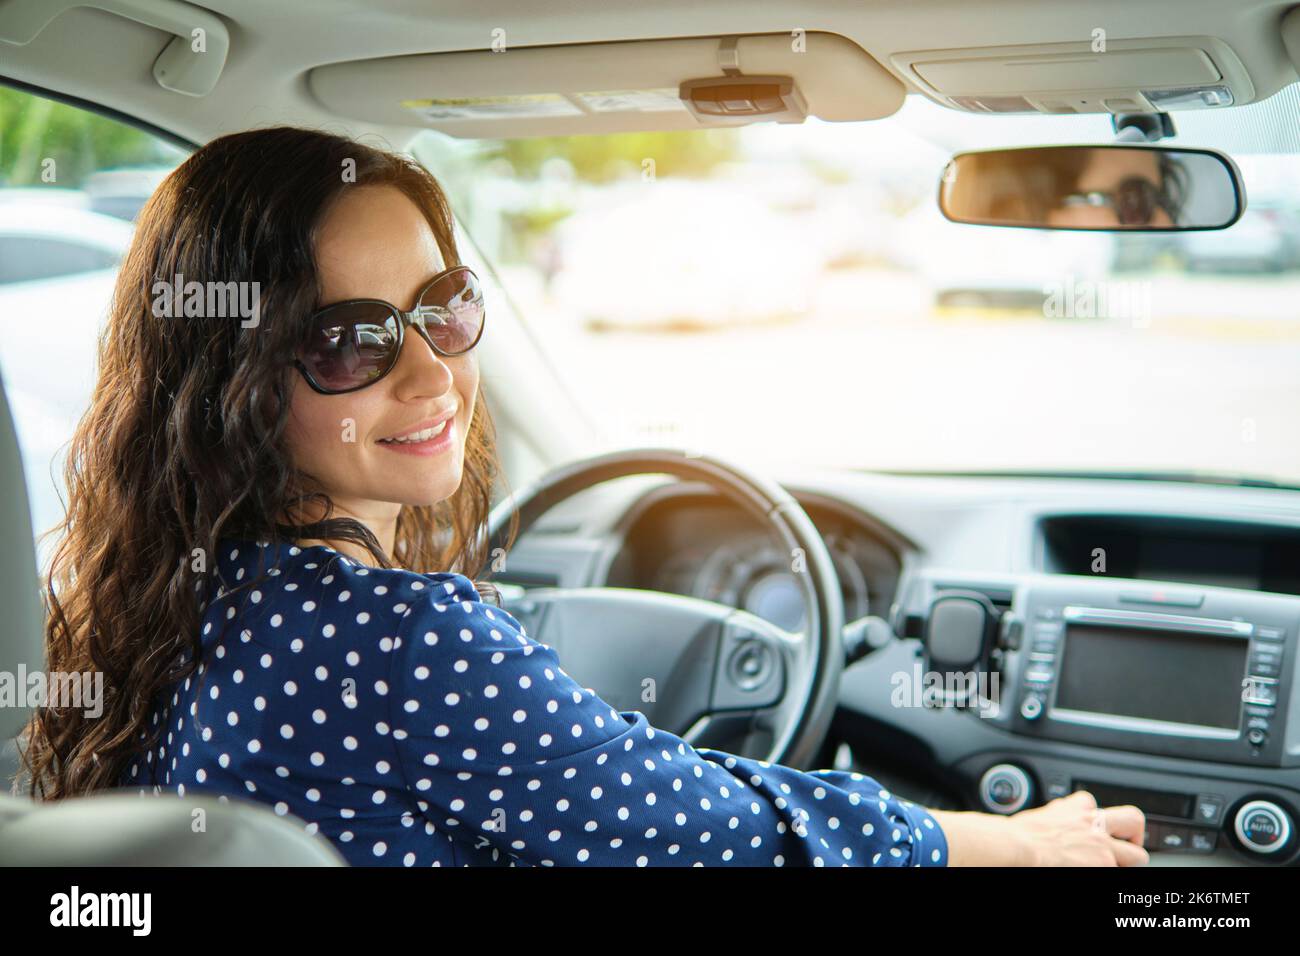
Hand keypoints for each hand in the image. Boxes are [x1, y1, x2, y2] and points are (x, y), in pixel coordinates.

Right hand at [1008, 790, 1148, 865]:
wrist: (1017, 845)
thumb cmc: (1018, 833)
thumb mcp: (1041, 814)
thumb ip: (1057, 816)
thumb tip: (1053, 820)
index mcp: (1075, 808)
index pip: (1093, 804)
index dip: (1093, 818)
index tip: (1090, 829)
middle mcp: (1094, 823)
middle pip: (1133, 820)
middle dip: (1134, 835)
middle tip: (1124, 848)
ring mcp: (1102, 846)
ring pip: (1138, 855)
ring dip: (1127, 863)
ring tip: (1111, 866)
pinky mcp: (1103, 864)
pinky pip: (1116, 872)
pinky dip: (1105, 872)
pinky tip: (1087, 871)